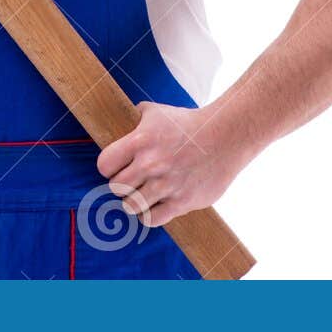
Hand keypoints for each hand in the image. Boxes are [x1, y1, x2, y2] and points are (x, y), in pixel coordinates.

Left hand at [94, 101, 245, 227]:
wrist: (226, 136)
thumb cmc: (189, 124)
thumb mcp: (157, 112)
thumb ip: (135, 116)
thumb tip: (118, 117)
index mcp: (141, 140)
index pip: (105, 165)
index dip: (108, 168)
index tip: (116, 167)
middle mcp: (151, 164)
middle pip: (116, 188)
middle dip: (122, 185)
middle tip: (132, 181)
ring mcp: (167, 185)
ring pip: (131, 206)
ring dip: (135, 201)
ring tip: (142, 195)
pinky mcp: (183, 201)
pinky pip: (153, 219)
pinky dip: (150, 215)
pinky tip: (155, 205)